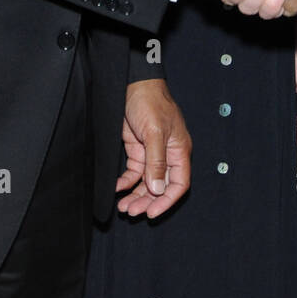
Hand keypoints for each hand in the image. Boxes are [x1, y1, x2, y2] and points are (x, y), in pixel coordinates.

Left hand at [116, 79, 190, 217]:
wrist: (134, 84)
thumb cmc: (151, 102)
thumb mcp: (155, 132)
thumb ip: (157, 161)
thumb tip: (158, 189)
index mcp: (179, 151)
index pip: (179, 184)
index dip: (167, 200)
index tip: (152, 213)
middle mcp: (167, 155)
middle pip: (161, 186)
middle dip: (148, 201)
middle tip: (132, 211)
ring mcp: (152, 153)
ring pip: (146, 182)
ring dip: (136, 195)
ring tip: (124, 207)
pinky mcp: (137, 149)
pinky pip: (133, 172)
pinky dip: (125, 182)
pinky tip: (117, 189)